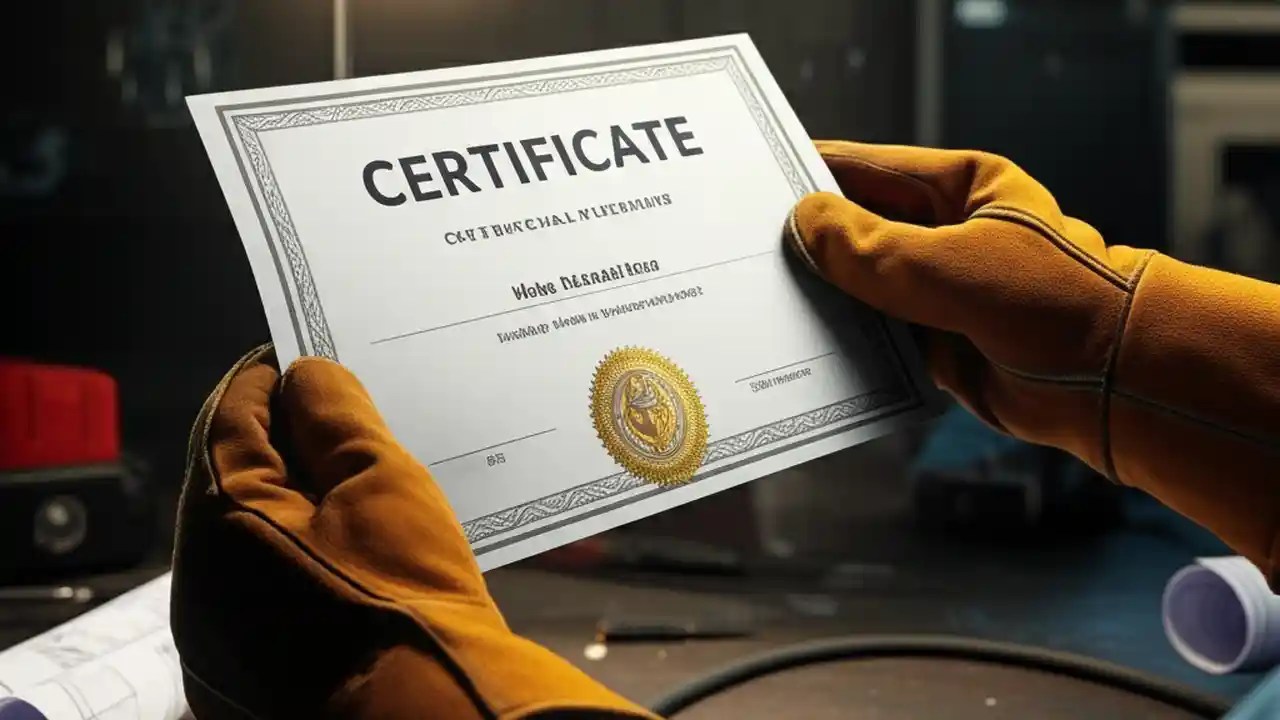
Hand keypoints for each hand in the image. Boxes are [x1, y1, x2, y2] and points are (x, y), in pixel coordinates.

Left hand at [171, 346, 654, 718]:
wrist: (435, 718)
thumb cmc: (411, 601)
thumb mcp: (382, 486)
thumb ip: (336, 417)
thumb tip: (308, 375)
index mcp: (219, 523)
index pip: (230, 417)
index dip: (270, 376)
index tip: (308, 356)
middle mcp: (198, 585)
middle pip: (233, 481)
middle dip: (284, 443)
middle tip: (345, 417)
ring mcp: (217, 641)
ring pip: (248, 542)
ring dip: (293, 504)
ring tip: (359, 482)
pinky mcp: (247, 679)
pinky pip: (264, 596)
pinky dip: (298, 561)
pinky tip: (354, 554)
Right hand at [785, 141, 1151, 477]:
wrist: (1112, 383)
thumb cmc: (1050, 303)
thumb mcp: (948, 264)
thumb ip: (870, 247)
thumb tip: (803, 223)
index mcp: (961, 187)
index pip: (869, 169)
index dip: (811, 176)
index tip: (753, 187)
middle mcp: (947, 231)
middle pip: (858, 226)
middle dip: (809, 241)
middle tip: (742, 251)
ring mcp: (941, 288)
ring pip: (862, 284)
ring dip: (823, 294)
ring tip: (760, 299)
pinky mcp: (937, 341)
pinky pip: (875, 333)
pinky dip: (844, 338)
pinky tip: (800, 343)